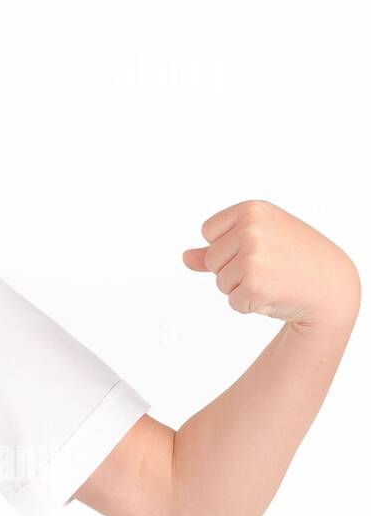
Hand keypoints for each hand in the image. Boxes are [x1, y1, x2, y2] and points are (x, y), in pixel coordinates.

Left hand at [182, 199, 359, 331]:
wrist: (331, 286)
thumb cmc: (294, 259)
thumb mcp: (259, 240)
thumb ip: (219, 247)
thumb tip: (185, 258)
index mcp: (251, 210)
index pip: (208, 231)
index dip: (227, 245)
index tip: (258, 246)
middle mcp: (250, 230)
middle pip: (212, 259)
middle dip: (233, 269)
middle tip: (269, 267)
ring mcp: (252, 257)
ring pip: (220, 282)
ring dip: (242, 288)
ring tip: (272, 280)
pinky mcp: (254, 285)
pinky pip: (233, 301)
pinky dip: (249, 304)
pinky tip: (274, 295)